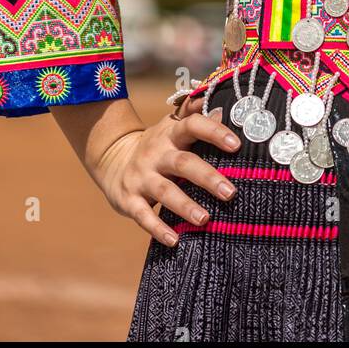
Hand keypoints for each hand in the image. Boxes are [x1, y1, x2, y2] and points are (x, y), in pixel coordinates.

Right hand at [90, 96, 240, 246]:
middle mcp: (156, 154)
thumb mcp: (172, 127)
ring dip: (186, 206)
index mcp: (170, 134)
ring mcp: (141, 177)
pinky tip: (175, 240)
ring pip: (165, 191)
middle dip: (207, 177)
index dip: (214, 132)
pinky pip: (143, 216)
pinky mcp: (129, 200)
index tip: (236, 144)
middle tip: (230, 193)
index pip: (193, 126)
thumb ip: (195, 118)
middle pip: (183, 163)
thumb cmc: (157, 146)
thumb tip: (223, 107)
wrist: (112, 159)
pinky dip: (158, 229)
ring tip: (206, 219)